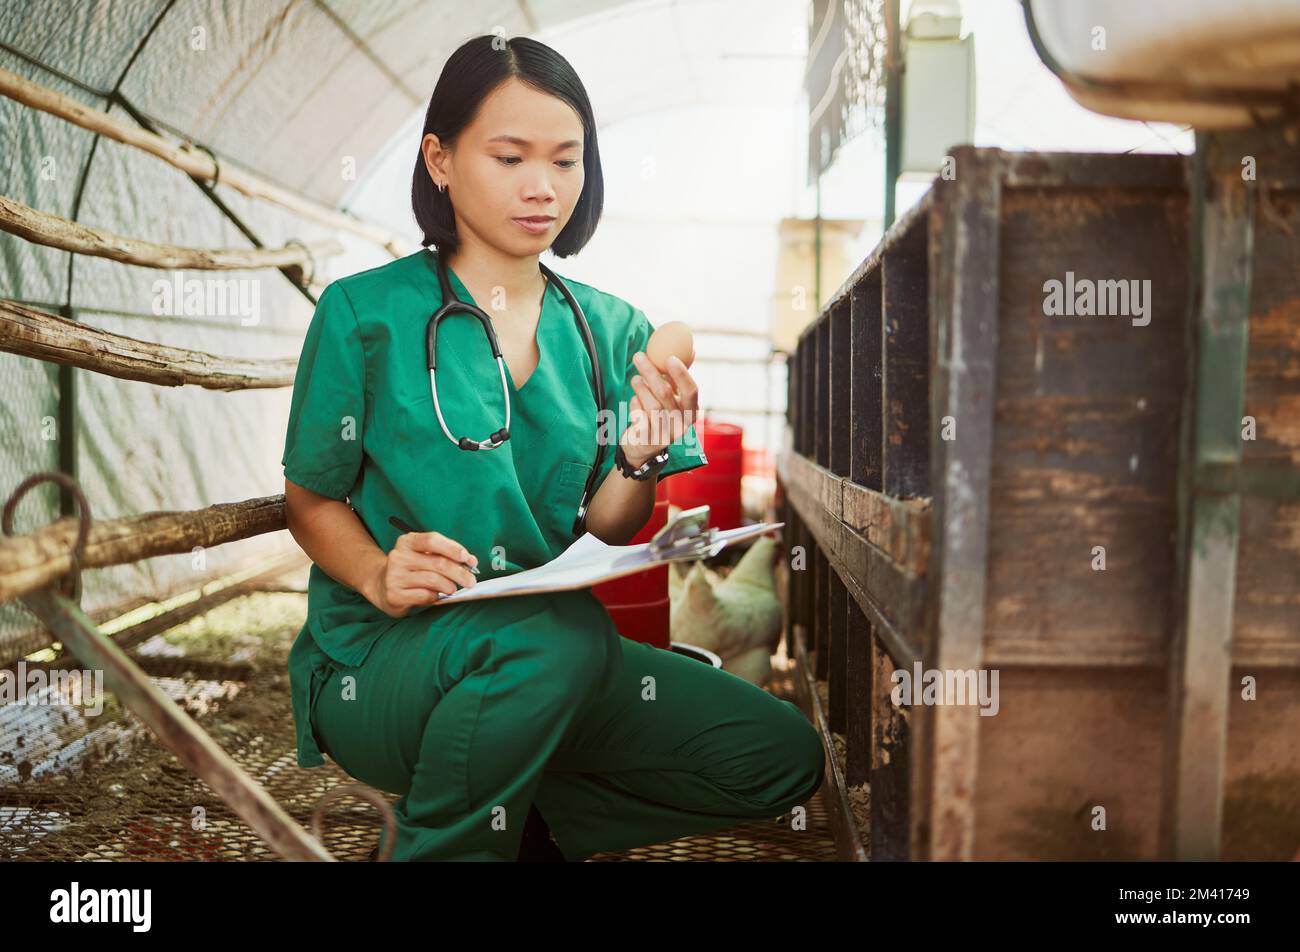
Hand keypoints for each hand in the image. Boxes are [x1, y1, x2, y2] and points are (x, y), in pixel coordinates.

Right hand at [366, 531, 476, 617]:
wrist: (381, 585)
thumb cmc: (411, 568)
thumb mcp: (424, 555)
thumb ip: (446, 555)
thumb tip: (471, 561)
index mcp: (407, 542)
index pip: (432, 540)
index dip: (453, 548)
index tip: (467, 558)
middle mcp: (398, 557)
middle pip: (437, 563)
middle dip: (460, 573)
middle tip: (471, 581)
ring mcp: (394, 576)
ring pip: (433, 580)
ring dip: (449, 586)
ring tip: (453, 589)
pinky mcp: (395, 595)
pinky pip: (425, 596)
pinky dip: (437, 597)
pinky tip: (437, 596)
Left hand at [622, 351, 699, 465]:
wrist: (643, 449)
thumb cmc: (660, 416)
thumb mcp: (673, 399)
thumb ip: (679, 378)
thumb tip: (691, 350)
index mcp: (691, 412)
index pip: (691, 391)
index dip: (682, 374)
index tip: (669, 358)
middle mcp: (680, 425)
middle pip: (666, 394)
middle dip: (651, 372)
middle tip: (638, 356)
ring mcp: (664, 435)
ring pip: (651, 404)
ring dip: (641, 387)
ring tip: (635, 378)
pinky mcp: (647, 441)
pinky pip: (639, 416)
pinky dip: (635, 405)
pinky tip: (634, 400)